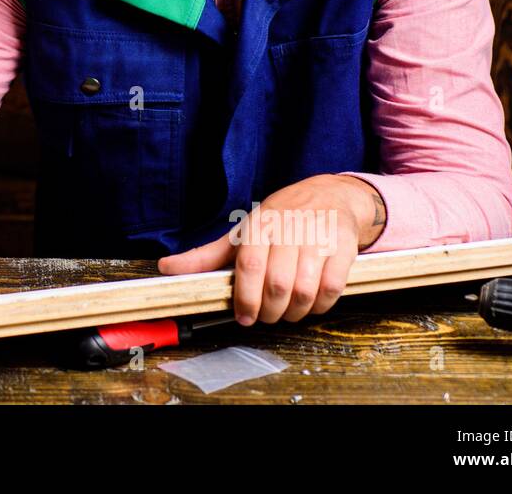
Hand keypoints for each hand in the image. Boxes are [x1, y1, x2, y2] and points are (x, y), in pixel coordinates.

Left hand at [159, 174, 379, 325]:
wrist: (330, 195)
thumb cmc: (281, 218)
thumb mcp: (242, 232)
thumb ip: (208, 255)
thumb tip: (167, 267)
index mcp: (260, 224)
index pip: (250, 265)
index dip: (245, 297)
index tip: (243, 317)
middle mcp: (290, 229)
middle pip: (278, 284)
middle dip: (269, 311)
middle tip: (265, 317)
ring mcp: (319, 238)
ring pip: (305, 290)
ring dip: (294, 312)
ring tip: (287, 312)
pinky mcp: (344, 247)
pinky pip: (332, 289)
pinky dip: (320, 306)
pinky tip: (311, 304)